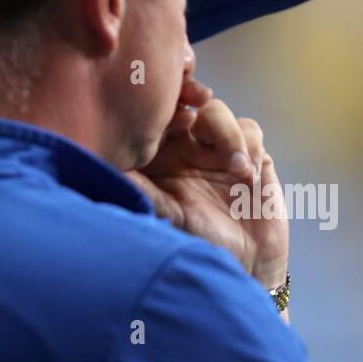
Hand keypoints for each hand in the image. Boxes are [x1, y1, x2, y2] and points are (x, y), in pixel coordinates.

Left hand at [128, 81, 287, 285]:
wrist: (247, 263)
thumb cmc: (198, 242)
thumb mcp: (167, 216)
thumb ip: (143, 190)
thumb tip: (111, 169)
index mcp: (157, 155)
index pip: (154, 117)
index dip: (163, 108)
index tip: (177, 119)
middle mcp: (183, 145)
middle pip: (184, 102)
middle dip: (193, 98)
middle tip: (200, 105)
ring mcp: (216, 147)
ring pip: (216, 112)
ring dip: (228, 135)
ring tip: (238, 171)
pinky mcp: (249, 152)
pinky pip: (249, 129)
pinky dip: (251, 146)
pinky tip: (249, 177)